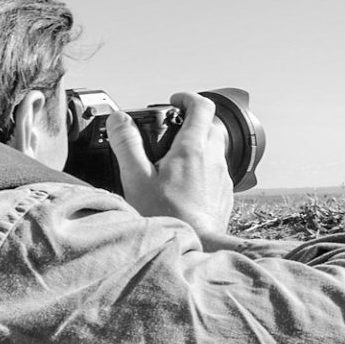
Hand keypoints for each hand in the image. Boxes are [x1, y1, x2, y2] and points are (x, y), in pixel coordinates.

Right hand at [107, 91, 234, 234]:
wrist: (198, 246)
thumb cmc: (167, 216)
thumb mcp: (137, 178)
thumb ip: (127, 145)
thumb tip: (118, 119)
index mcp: (193, 148)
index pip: (202, 106)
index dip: (188, 97)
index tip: (174, 101)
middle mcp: (214, 157)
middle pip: (211, 124)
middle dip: (194, 120)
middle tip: (173, 129)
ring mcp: (223, 175)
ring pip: (217, 147)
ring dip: (201, 144)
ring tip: (177, 157)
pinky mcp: (226, 192)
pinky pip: (219, 169)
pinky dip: (205, 165)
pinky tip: (187, 182)